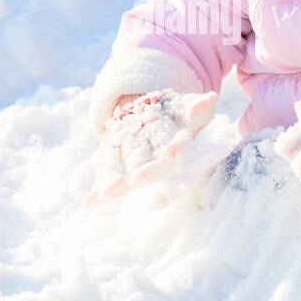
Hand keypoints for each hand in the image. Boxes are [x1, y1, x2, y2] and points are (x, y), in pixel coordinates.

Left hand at [86, 89, 217, 203]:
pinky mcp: (116, 172)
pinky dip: (97, 194)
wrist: (148, 121)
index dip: (177, 151)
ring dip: (119, 187)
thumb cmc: (171, 117)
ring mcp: (135, 170)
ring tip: (106, 194)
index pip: (177, 151)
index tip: (176, 151)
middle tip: (138, 179)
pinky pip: (107, 181)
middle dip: (146, 175)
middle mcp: (155, 165)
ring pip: (128, 180)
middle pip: (153, 171)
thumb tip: (212, 99)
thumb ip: (197, 108)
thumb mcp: (184, 109)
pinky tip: (88, 202)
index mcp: (174, 151)